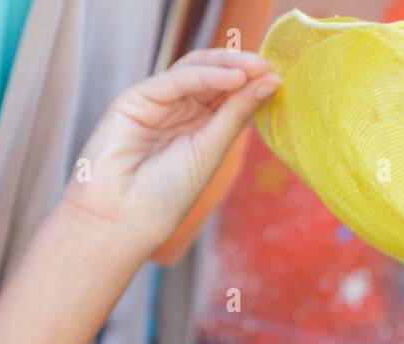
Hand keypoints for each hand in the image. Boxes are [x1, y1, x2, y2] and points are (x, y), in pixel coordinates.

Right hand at [58, 47, 280, 258]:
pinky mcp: (136, 98)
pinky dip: (206, 76)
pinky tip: (234, 78)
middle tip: (270, 66)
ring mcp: (157, 102)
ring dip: (227, 65)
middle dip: (243, 69)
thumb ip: (236, 113)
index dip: (253, 84)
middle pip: (214, 77)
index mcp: (199, 128)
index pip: (229, 95)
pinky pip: (175, 80)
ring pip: (195, 71)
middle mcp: (178, 111)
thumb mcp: (211, 150)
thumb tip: (271, 80)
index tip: (281, 78)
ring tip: (256, 67)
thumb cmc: (165, 195)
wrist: (122, 217)